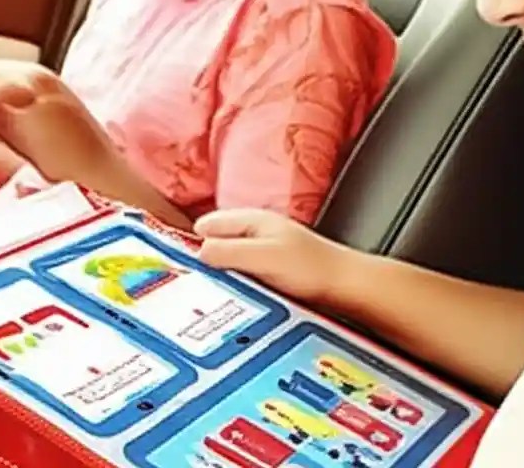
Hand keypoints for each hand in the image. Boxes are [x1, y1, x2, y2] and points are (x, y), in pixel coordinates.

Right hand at [196, 209, 357, 304]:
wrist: (347, 289)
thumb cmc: (312, 269)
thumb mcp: (263, 257)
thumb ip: (228, 252)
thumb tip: (197, 252)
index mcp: (252, 220)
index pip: (208, 225)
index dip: (191, 242)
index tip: (176, 266)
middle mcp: (256, 233)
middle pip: (216, 244)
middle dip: (204, 262)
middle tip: (191, 287)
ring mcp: (263, 253)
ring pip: (228, 263)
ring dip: (221, 278)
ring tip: (211, 298)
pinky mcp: (270, 273)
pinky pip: (242, 278)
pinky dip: (236, 289)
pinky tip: (235, 303)